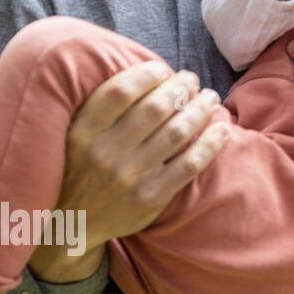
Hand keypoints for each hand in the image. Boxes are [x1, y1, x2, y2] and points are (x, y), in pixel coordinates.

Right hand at [30, 62, 229, 282]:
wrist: (71, 224)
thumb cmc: (80, 168)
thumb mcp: (74, 137)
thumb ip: (101, 109)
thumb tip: (149, 74)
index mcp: (82, 133)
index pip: (120, 92)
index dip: (147, 74)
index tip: (163, 69)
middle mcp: (104, 154)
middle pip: (155, 109)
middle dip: (181, 88)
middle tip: (192, 80)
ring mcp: (129, 178)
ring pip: (177, 133)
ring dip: (201, 109)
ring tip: (210, 98)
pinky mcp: (150, 198)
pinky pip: (190, 164)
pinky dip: (211, 143)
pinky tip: (222, 129)